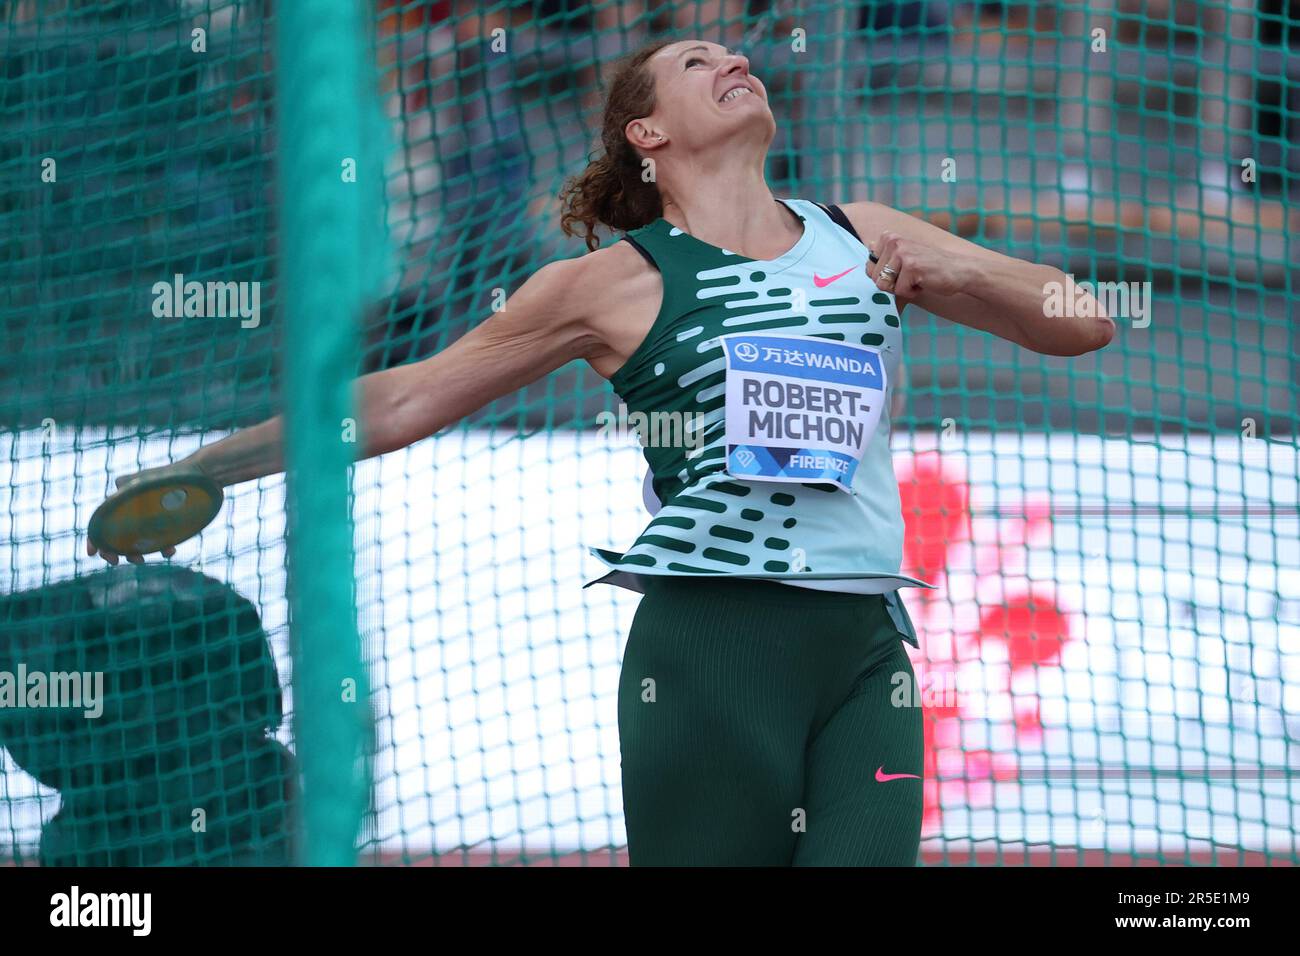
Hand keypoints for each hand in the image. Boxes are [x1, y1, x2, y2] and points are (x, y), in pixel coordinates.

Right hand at [86, 461, 207, 564]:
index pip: (100, 523)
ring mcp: (150, 521)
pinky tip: (170, 551)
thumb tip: (117, 486)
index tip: (92, 553)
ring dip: (135, 554)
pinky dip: (163, 549)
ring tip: (142, 560)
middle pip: (116, 537)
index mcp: (122, 503)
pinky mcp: (168, 527)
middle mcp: (134, 513)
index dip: (93, 539)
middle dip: (113, 550)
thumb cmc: (168, 475)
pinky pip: (160, 543)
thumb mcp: (144, 478)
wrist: (199, 475)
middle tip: (117, 561)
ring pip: (137, 543)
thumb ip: (128, 482)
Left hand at [866, 230, 976, 299]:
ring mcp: (902, 253)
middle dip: (892, 284)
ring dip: (901, 288)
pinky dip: (911, 293)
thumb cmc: (930, 267)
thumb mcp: (905, 255)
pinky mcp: (911, 266)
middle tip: (911, 276)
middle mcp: (893, 241)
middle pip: (874, 278)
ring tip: (916, 278)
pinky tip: (924, 282)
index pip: (868, 268)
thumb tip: (868, 245)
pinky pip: (899, 291)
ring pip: (884, 285)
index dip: (885, 277)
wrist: (958, 271)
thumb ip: (886, 252)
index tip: (901, 271)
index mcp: (889, 237)